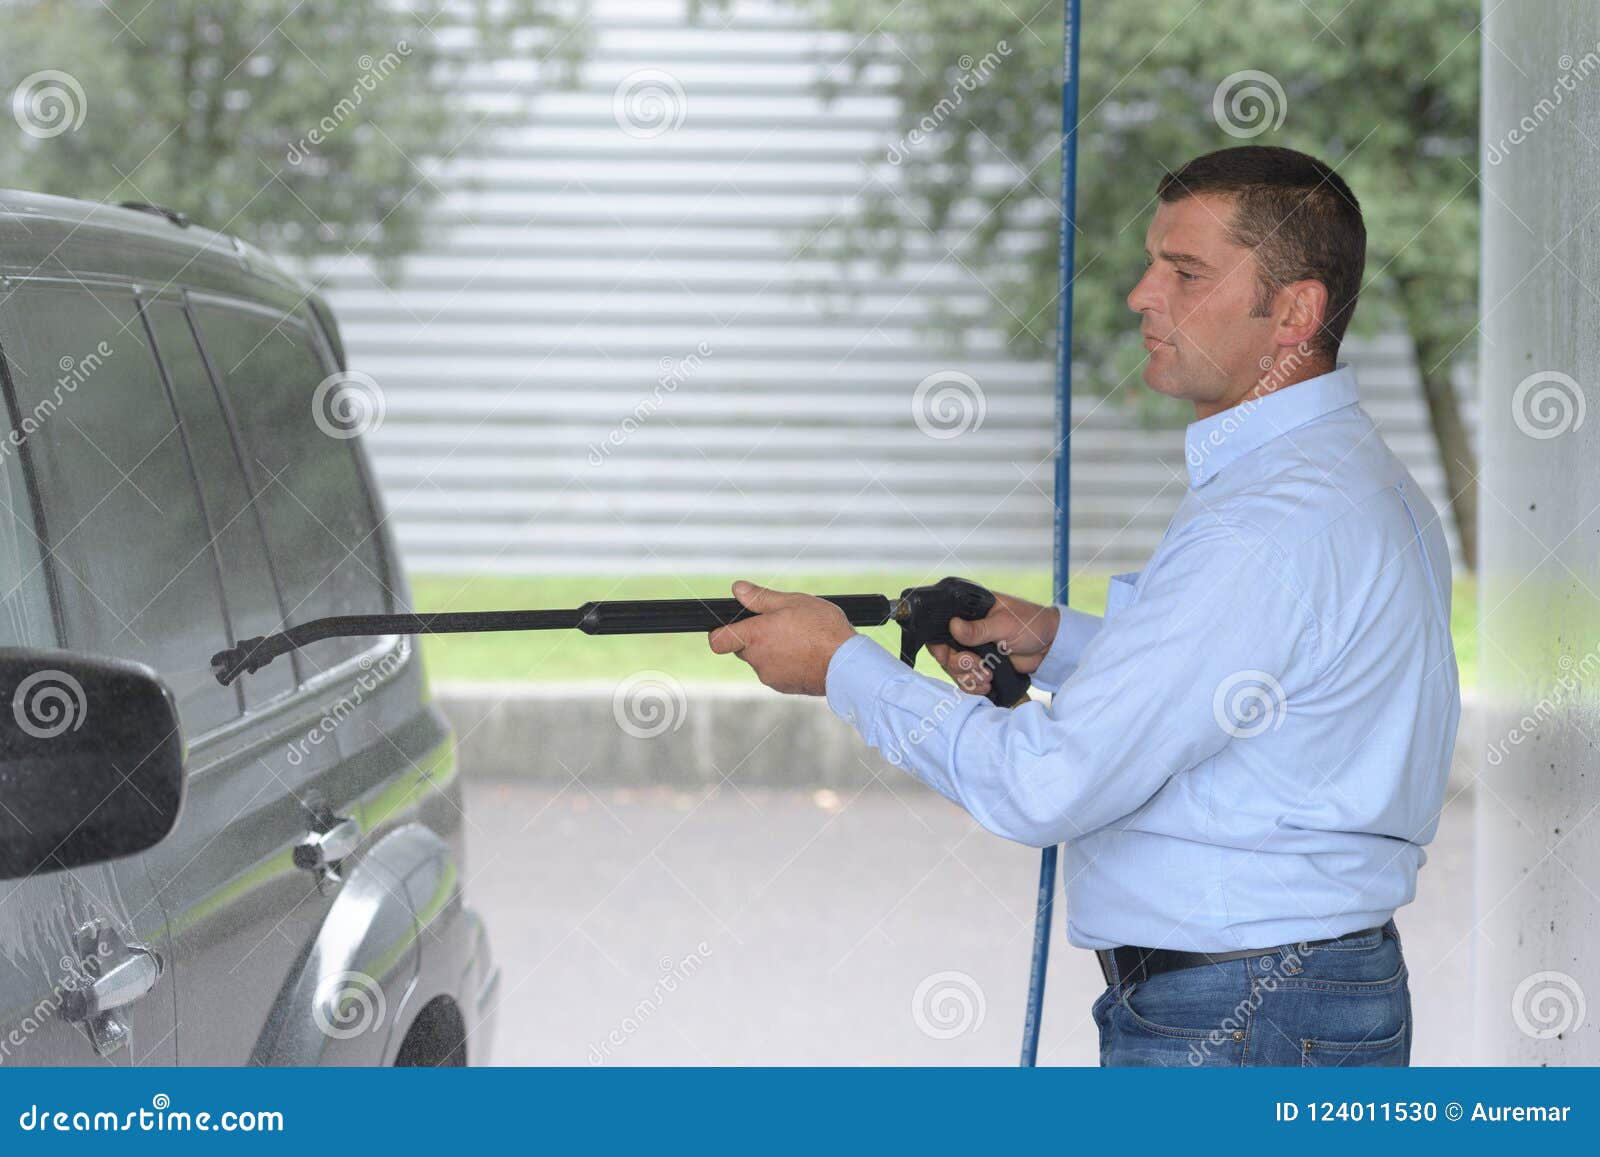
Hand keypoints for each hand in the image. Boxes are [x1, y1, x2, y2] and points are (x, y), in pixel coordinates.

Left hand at [706, 580, 857, 695]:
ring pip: (762, 660)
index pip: (718, 640)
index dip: (721, 632)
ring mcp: (770, 676)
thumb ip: (760, 598)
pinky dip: (786, 663)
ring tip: (800, 639)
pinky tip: (806, 654)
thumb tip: (738, 589)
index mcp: (755, 636)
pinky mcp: (784, 687)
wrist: (847, 664)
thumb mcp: (792, 602)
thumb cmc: (823, 630)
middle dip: (756, 637)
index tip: (732, 625)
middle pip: (743, 648)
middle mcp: (758, 660)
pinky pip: (777, 672)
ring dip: (773, 650)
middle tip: (781, 625)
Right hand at [927, 590, 1059, 695]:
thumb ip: (978, 629)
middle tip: (979, 667)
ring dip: (968, 678)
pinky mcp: (981, 667)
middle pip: (945, 654)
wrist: (1050, 646)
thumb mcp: (1005, 623)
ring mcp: (973, 651)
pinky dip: (974, 687)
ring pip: (955, 670)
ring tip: (988, 677)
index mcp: (968, 613)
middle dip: (960, 665)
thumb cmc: (1031, 623)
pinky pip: (967, 681)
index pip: (940, 628)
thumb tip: (953, 626)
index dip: (939, 646)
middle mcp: (966, 632)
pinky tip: (987, 685)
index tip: (948, 657)